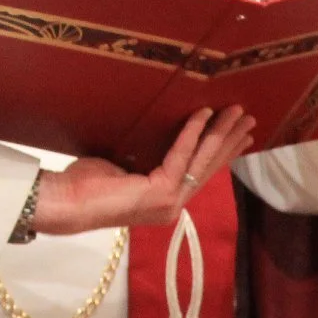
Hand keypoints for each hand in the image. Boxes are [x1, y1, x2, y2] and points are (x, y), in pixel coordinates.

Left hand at [31, 107, 255, 234]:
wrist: (66, 202)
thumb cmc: (86, 185)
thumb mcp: (123, 166)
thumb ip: (144, 159)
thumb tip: (152, 138)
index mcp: (164, 201)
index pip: (200, 173)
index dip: (221, 153)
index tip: (240, 137)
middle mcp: (172, 205)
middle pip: (209, 167)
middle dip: (231, 141)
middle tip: (250, 119)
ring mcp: (169, 202)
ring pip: (202, 161)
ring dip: (222, 133)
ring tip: (238, 112)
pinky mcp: (161, 192)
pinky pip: (181, 155)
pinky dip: (192, 132)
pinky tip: (203, 113)